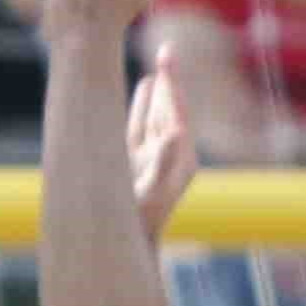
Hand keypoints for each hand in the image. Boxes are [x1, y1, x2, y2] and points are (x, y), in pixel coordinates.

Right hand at [125, 51, 200, 238]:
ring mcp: (151, 161)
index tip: (167, 58)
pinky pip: (137, 130)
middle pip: (170, 111)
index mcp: (180, 160)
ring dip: (154, 95)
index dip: (173, 85)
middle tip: (166, 51)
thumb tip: (173, 133)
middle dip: (168, 83)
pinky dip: (138, 111)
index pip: (178, 113)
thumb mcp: (150, 197)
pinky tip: (139, 96)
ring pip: (154, 118)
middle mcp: (169, 157)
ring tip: (156, 71)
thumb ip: (162, 163)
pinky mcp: (134, 166)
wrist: (125, 253)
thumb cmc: (137, 228)